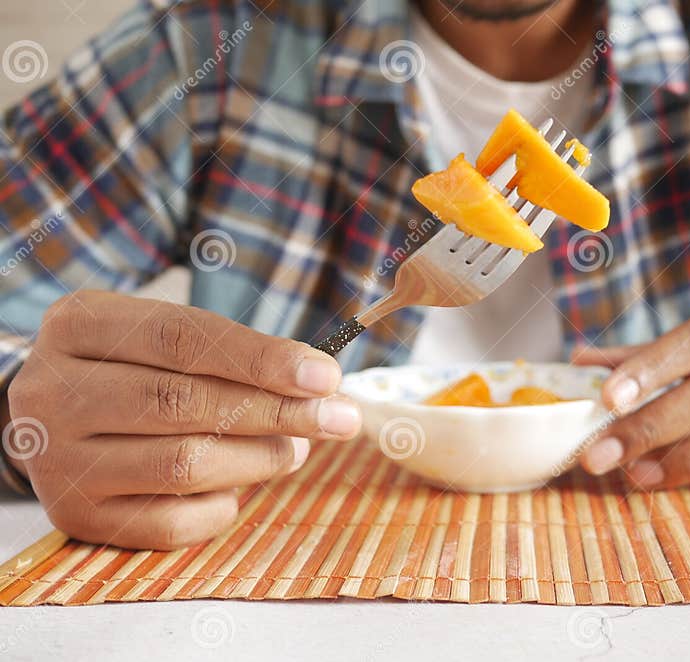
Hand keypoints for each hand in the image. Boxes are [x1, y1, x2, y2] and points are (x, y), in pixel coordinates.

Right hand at [2, 291, 361, 548]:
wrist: (53, 417)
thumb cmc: (132, 366)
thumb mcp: (163, 335)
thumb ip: (232, 352)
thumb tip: (319, 387)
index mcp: (79, 326)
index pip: (183, 337)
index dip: (262, 358)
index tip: (326, 376)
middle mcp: (53, 391)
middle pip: (183, 402)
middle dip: (277, 412)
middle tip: (337, 418)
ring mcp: (58, 460)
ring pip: (182, 465)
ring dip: (259, 459)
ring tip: (294, 449)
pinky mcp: (76, 516)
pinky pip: (169, 523)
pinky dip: (222, 506)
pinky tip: (241, 487)